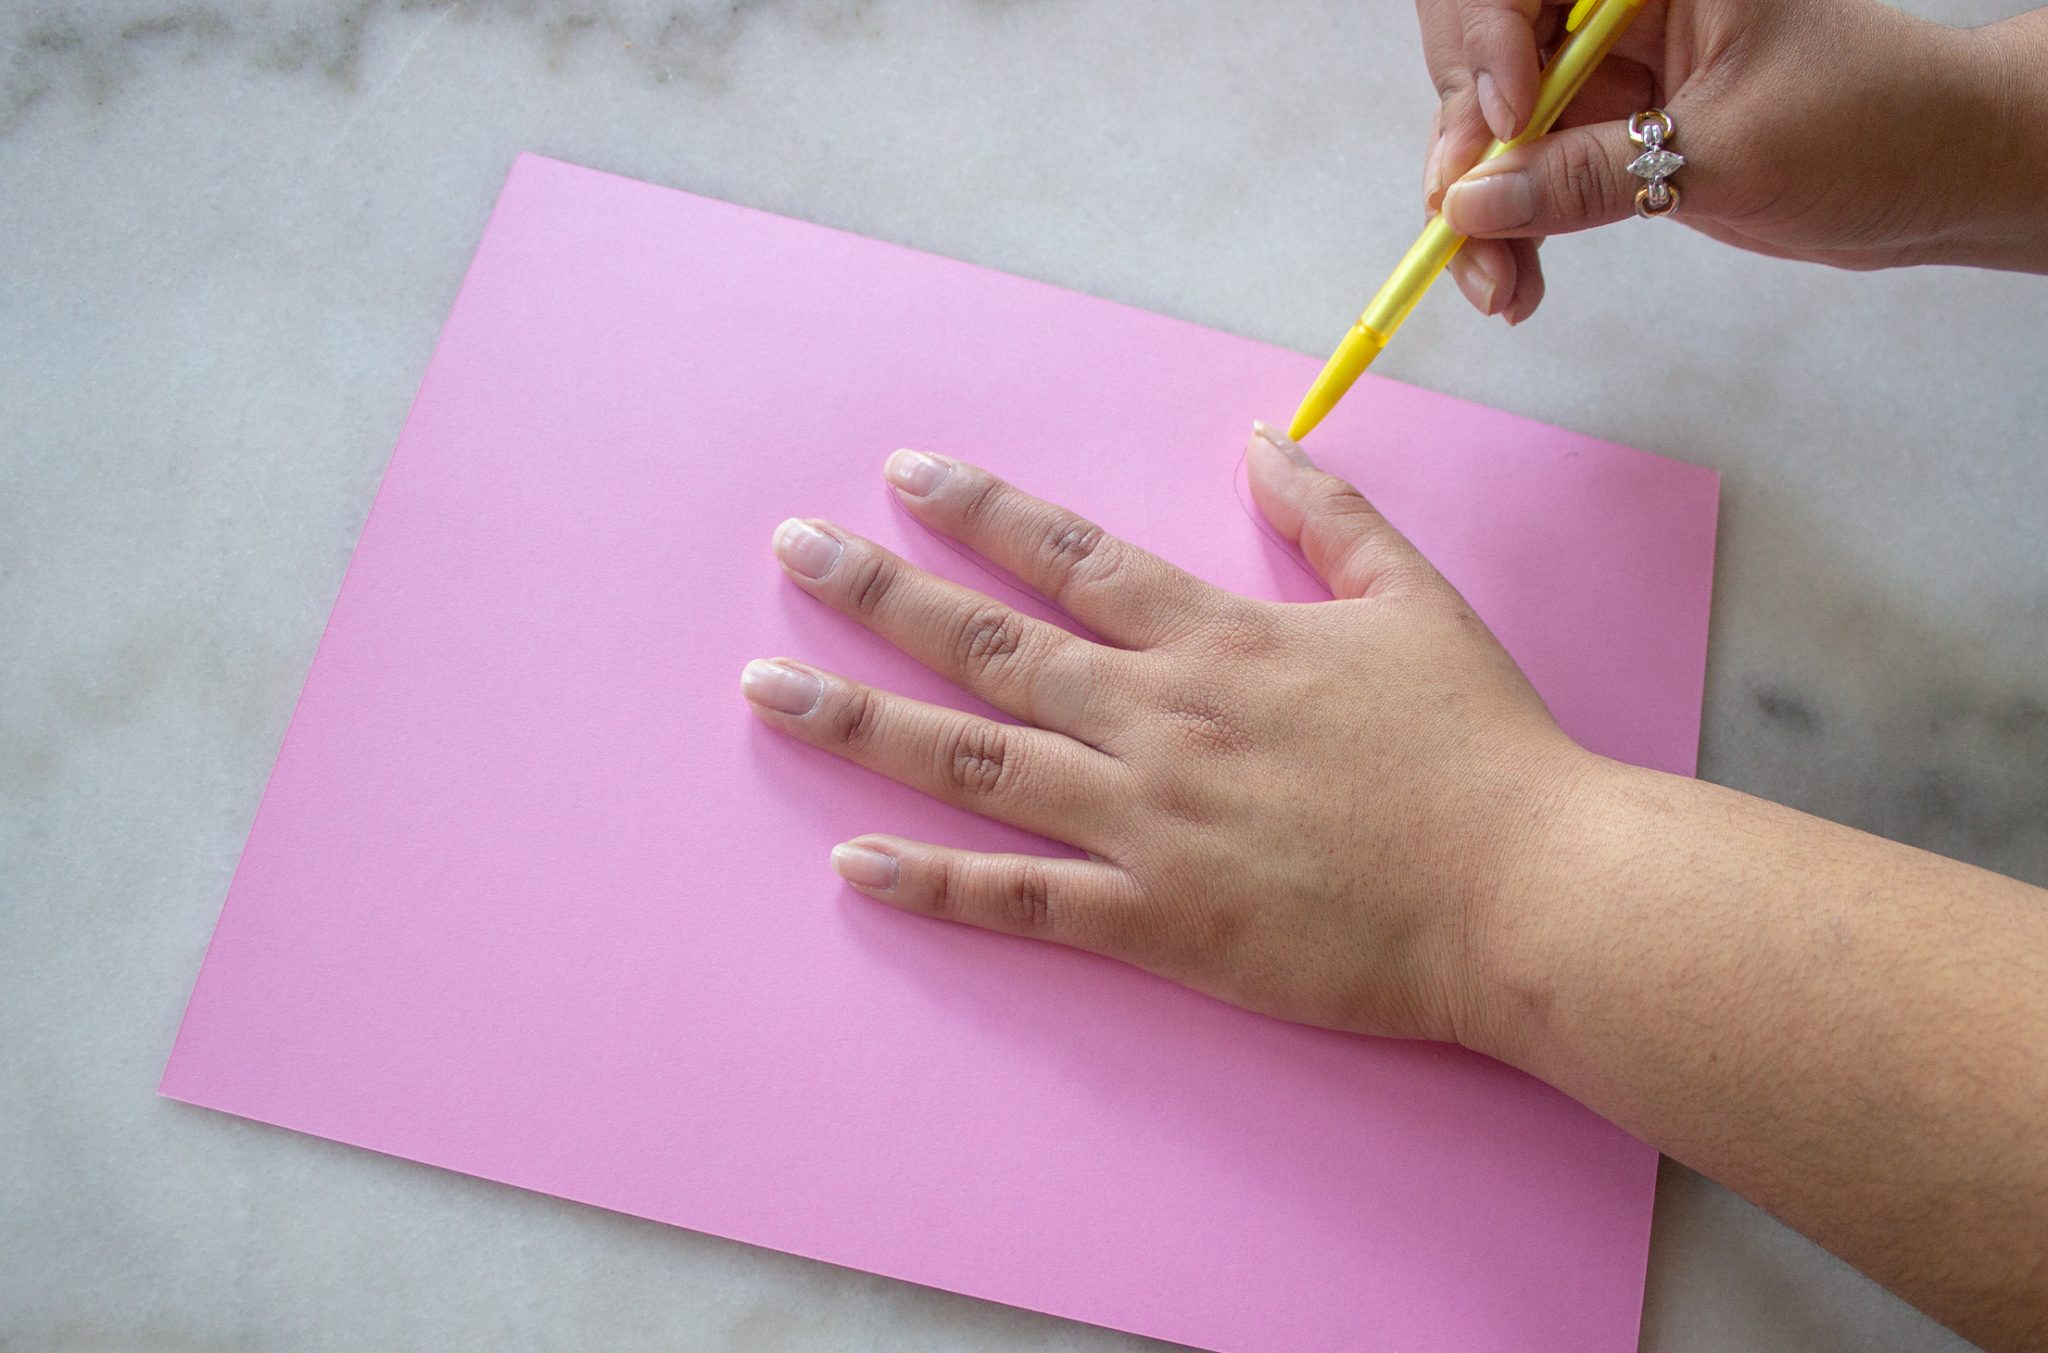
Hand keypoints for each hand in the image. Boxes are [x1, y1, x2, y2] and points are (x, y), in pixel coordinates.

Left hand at [740, 425, 1584, 1045]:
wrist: (1527, 889)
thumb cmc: (1478, 747)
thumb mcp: (1414, 601)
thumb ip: (1331, 516)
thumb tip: (1261, 440)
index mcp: (1217, 638)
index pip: (1070, 555)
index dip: (979, 510)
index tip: (902, 474)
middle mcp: (1160, 717)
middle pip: (991, 644)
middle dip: (880, 592)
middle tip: (792, 550)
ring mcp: (1148, 821)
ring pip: (976, 761)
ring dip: (865, 720)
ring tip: (768, 688)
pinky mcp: (1159, 921)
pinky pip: (1022, 900)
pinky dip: (933, 883)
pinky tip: (851, 863)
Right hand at [1420, 0, 2047, 322]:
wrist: (1937, 174)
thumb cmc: (1873, 125)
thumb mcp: (1726, 152)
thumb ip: (1589, 175)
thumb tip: (1471, 202)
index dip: (1483, 47)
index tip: (1497, 126)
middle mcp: (1616, 7)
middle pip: (1480, 57)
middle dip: (1460, 148)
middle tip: (1465, 231)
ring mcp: (1605, 69)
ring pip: (1487, 128)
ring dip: (1476, 212)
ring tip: (1501, 289)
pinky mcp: (1603, 128)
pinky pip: (1520, 173)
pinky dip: (1508, 231)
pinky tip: (1517, 283)